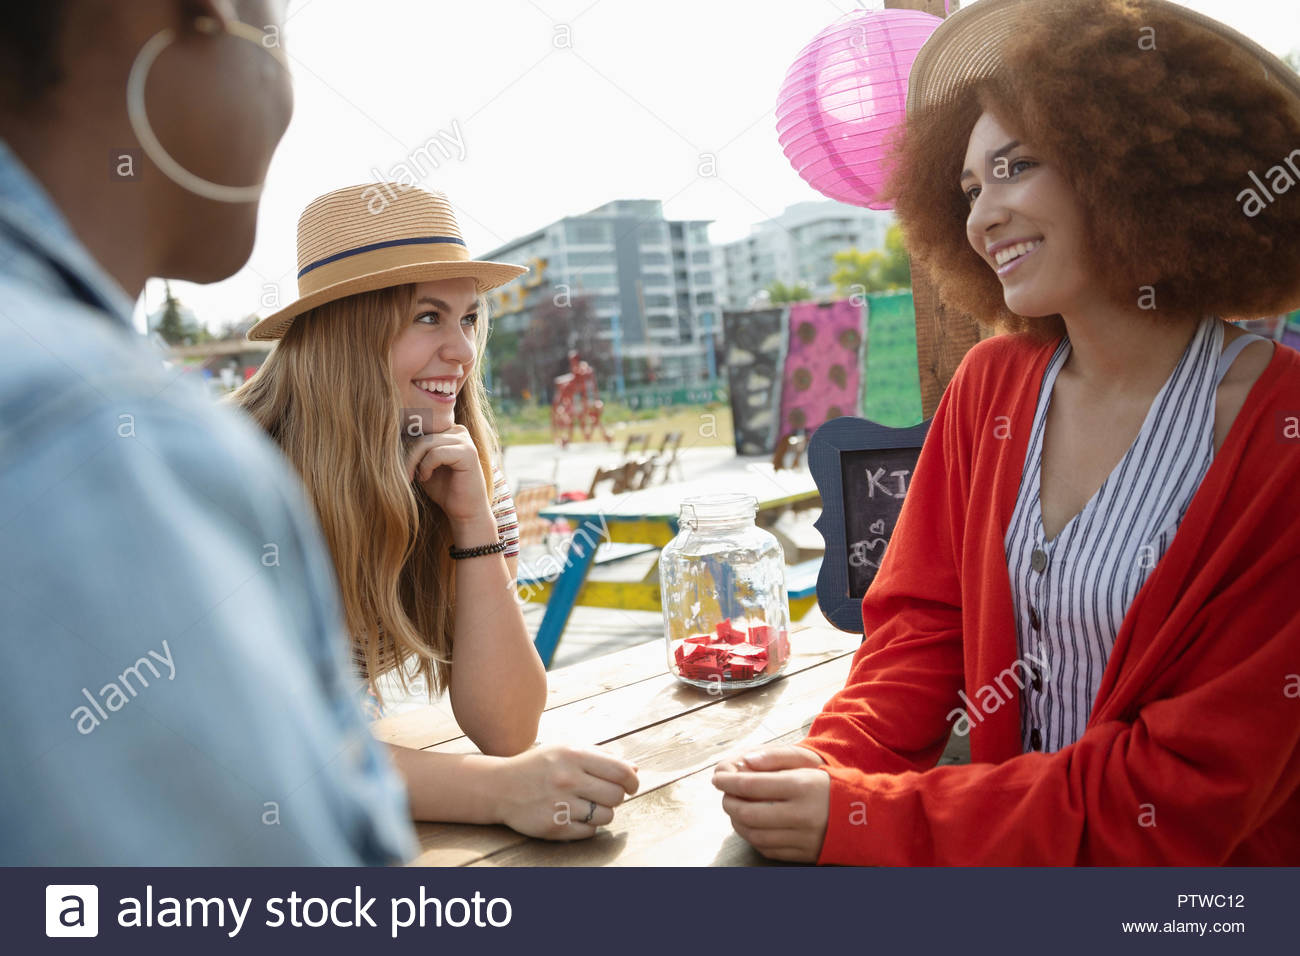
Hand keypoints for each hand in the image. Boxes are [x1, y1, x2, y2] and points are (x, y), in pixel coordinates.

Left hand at [404, 425, 488, 522]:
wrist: (464, 512)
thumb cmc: (444, 490)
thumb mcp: (423, 466)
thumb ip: (414, 451)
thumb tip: (389, 437)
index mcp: (449, 431)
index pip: (419, 430)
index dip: (405, 447)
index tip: (397, 466)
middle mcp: (459, 430)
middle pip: (421, 436)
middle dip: (407, 457)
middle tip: (404, 476)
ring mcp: (465, 440)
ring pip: (426, 443)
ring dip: (414, 463)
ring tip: (414, 477)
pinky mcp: (468, 453)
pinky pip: (436, 453)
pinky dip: (426, 467)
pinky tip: (426, 478)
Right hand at [492, 745, 638, 840]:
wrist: (501, 786)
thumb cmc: (540, 766)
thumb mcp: (566, 750)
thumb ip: (601, 757)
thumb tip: (634, 770)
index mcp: (574, 756)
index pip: (621, 772)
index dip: (632, 781)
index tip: (630, 785)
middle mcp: (567, 779)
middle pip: (616, 796)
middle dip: (616, 797)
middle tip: (604, 794)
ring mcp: (560, 805)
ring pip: (606, 816)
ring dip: (602, 812)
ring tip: (587, 805)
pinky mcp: (554, 827)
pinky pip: (590, 832)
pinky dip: (588, 826)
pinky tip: (574, 815)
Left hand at [712, 746, 829, 862]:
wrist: (867, 815)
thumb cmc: (831, 783)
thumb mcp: (808, 761)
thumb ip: (776, 757)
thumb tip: (746, 761)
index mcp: (802, 786)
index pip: (753, 784)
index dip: (729, 781)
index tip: (718, 778)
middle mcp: (802, 814)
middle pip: (750, 813)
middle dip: (730, 803)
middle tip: (725, 796)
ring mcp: (804, 838)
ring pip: (756, 835)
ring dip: (738, 823)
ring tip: (735, 811)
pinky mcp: (805, 855)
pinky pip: (769, 850)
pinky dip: (753, 838)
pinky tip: (751, 827)